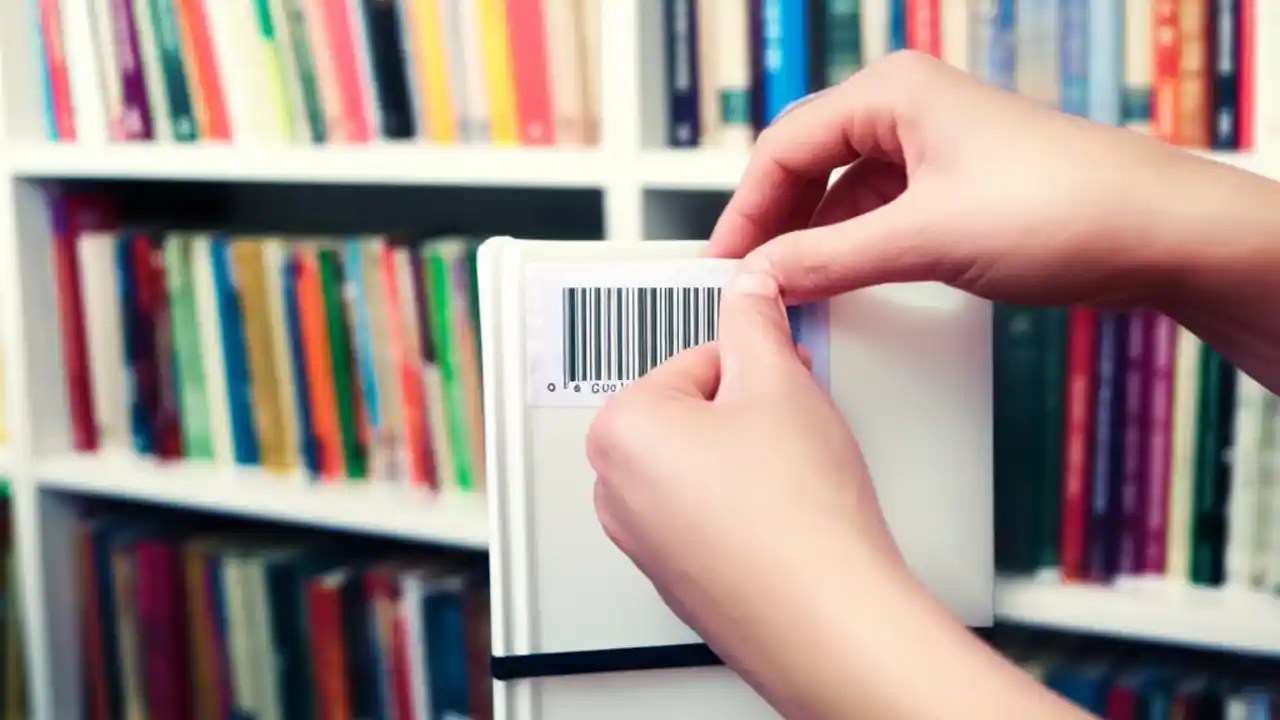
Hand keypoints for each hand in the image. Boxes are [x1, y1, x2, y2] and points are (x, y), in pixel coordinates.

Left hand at [587, 270, 1086, 719]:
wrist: (826, 614)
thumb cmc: (795, 515)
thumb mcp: (779, 380)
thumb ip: (757, 318)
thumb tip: (749, 284)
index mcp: (620, 430)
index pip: (693, 360)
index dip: (755, 365)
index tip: (783, 378)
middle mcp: (613, 488)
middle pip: (691, 411)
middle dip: (746, 410)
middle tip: (791, 429)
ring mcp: (641, 539)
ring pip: (700, 463)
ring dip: (746, 456)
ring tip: (792, 477)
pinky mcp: (676, 575)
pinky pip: (706, 513)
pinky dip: (742, 505)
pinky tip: (784, 515)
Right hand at [711, 50, 1279, 391]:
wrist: (1161, 234)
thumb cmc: (1065, 207)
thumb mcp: (925, 238)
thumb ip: (829, 260)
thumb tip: (760, 278)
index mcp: (893, 93)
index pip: (784, 149)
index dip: (745, 211)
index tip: (722, 265)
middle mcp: (908, 110)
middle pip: (807, 167)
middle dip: (773, 225)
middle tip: (742, 282)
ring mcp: (933, 148)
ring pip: (841, 193)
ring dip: (810, 241)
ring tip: (784, 290)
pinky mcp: (954, 186)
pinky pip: (877, 214)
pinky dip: (849, 249)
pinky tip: (837, 284)